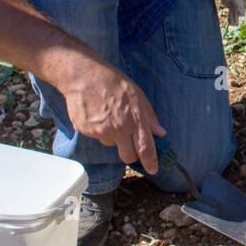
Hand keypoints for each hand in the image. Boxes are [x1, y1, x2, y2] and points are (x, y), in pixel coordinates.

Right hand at [61, 56, 164, 174]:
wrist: (84, 76)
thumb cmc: (114, 83)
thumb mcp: (138, 95)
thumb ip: (150, 117)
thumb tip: (160, 132)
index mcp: (135, 119)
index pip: (146, 148)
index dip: (151, 162)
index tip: (153, 169)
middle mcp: (119, 129)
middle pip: (128, 156)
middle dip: (130, 155)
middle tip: (129, 144)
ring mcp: (101, 131)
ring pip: (110, 144)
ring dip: (112, 136)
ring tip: (108, 116)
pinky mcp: (86, 131)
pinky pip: (96, 136)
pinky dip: (98, 129)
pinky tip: (97, 113)